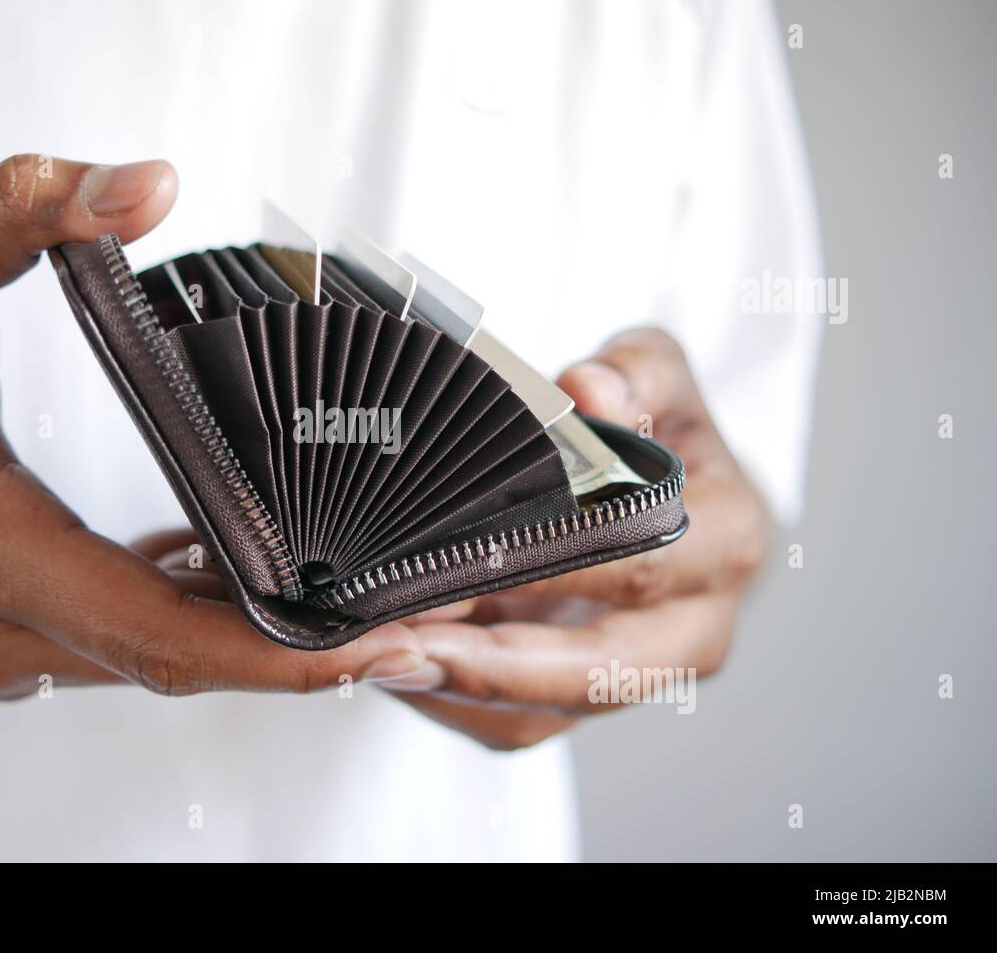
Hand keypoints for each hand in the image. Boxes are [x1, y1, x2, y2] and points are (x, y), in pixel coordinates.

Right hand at [0, 155, 426, 698]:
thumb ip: (23, 208)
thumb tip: (150, 183)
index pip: (139, 624)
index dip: (265, 651)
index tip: (368, 649)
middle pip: (169, 662)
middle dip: (298, 657)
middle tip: (414, 632)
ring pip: (152, 664)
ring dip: (255, 643)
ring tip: (363, 608)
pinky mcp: (7, 658)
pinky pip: (124, 651)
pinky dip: (196, 625)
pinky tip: (261, 589)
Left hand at [383, 328, 769, 748]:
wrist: (682, 495)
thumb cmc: (662, 432)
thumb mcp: (657, 373)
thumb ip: (632, 372)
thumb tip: (587, 389)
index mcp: (725, 542)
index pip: (635, 564)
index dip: (548, 567)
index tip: (461, 562)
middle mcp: (695, 628)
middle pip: (594, 673)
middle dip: (489, 665)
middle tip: (395, 643)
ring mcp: (638, 677)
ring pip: (545, 712)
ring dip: (453, 691)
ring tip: (373, 654)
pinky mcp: (585, 702)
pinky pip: (515, 726)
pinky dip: (449, 703)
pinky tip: (391, 663)